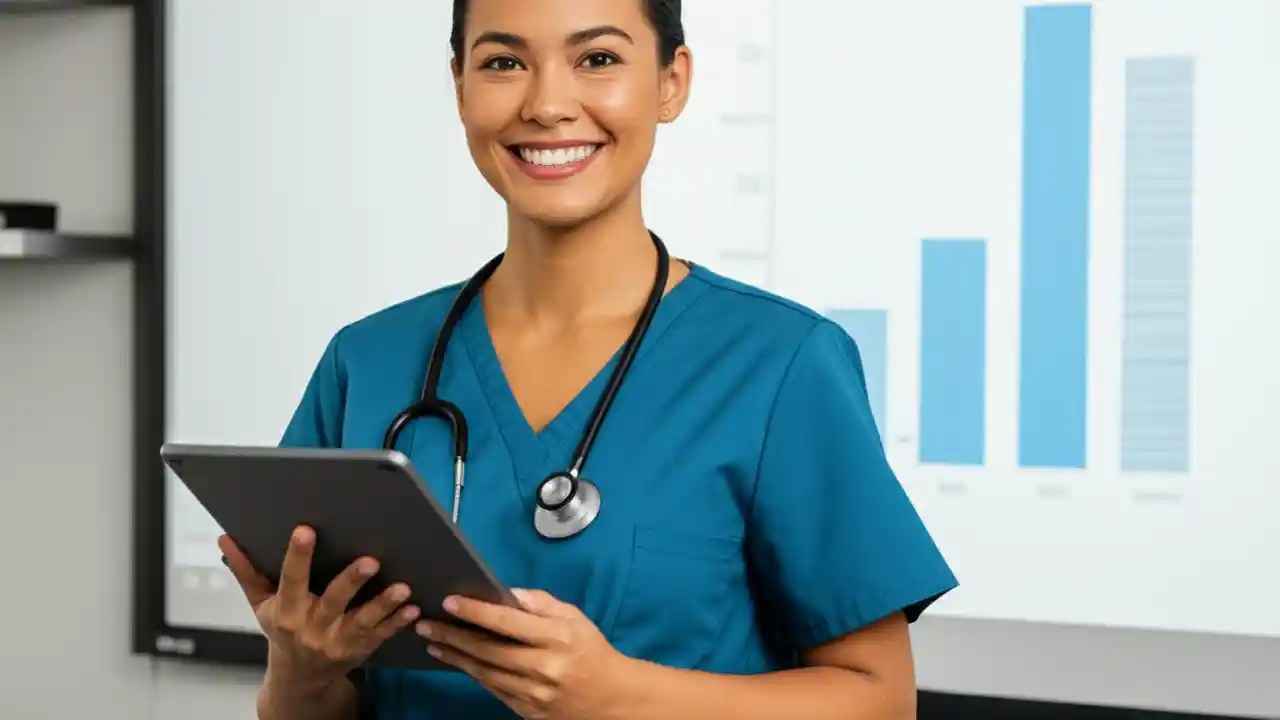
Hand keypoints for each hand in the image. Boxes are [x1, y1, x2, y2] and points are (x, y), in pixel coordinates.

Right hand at [219, 526, 420, 694]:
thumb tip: (225, 539)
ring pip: (363, 620)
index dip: (297, 555)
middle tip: (370, 560)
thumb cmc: (281, 630)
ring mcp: (338, 640)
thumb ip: (246, 571)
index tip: (305, 530)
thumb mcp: (260, 604)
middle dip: (352, 580)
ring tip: (403, 588)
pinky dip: (398, 622)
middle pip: (333, 600)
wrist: (299, 677)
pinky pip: (382, 635)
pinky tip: (413, 608)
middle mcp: (312, 627)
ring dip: (384, 604)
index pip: (291, 579)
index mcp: (286, 611)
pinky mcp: (360, 648)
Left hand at [415, 589, 634, 719]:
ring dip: (455, 657)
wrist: (610, 698)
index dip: (476, 612)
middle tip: (426, 624)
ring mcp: (533, 694)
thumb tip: (506, 593)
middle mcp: (543, 667)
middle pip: (489, 650)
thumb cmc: (590, 650)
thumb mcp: (574, 617)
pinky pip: (492, 690)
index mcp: (557, 638)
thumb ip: (540, 603)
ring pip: (485, 673)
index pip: (508, 623)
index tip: (449, 601)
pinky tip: (457, 661)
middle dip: (453, 636)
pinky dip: (472, 674)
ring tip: (432, 642)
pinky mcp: (527, 711)